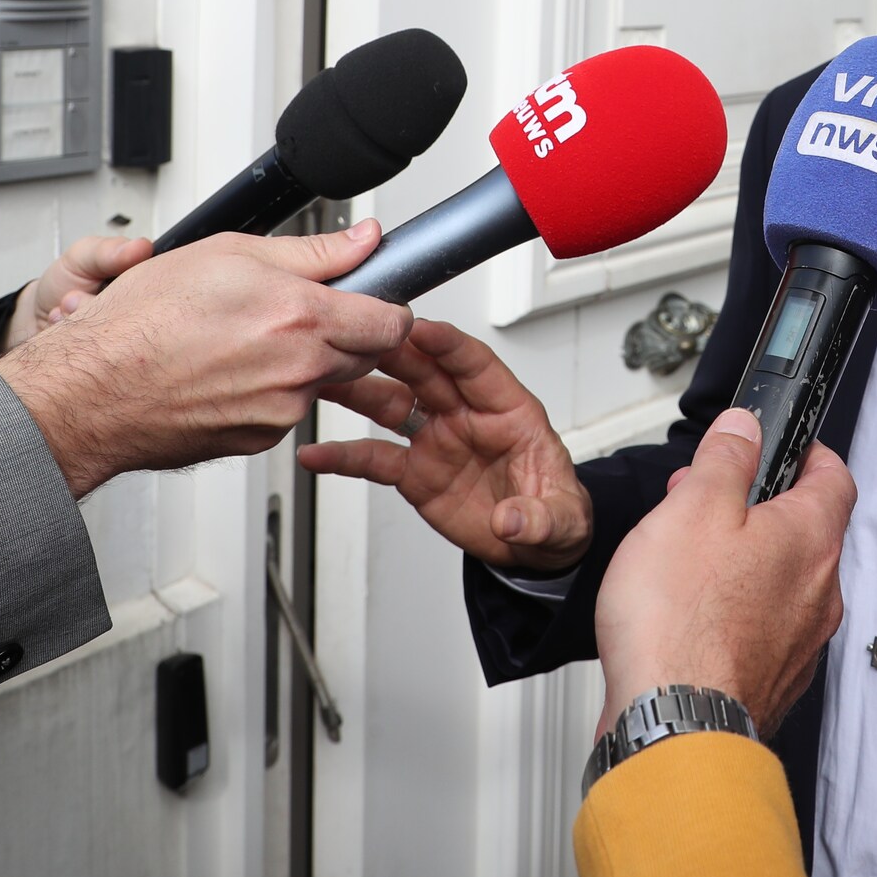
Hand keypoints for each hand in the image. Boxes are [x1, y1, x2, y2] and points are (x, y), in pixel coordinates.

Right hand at [0, 224, 412, 496]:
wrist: (91, 392)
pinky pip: (284, 409)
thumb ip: (313, 251)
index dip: (385, 306)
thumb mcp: (229, 254)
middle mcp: (299, 371)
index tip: (371, 298)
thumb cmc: (141, 323)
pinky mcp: (258, 440)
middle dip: (344, 331)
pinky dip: (268, 390)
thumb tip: (364, 240)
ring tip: (243, 339)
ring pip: (320, 381)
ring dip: (300, 361)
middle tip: (295, 311)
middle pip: (363, 353)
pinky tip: (226, 370)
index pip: (393, 322)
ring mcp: (281, 411)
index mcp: (301, 318)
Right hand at [298, 318, 594, 572]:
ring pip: (391, 403)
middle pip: (424, 372)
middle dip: (391, 352)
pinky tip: (315, 454)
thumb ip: (540, 517)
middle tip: (357, 337)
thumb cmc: (554, 512)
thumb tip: (513, 520)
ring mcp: (436, 439)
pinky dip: (343, 456)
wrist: (535, 548)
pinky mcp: (414, 472)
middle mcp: (466, 415)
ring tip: (320, 380)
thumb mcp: (561, 521)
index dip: (448, 345)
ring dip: (356, 390)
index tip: (420, 328)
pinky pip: (374, 458)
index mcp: (508, 410)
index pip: (476, 365)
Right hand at [593, 410, 854, 737]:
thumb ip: (726, 460)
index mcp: (811, 538)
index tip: (784, 443)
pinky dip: (735, 608)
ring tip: (686, 553)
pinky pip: (762, 627)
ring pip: (782, 581)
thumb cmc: (681, 624)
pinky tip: (690, 611)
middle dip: (756, 506)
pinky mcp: (771, 679)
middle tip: (708, 497)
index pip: (833, 477)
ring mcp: (800, 642)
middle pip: (803, 529)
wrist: (672, 722)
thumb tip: (744, 429)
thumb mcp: (694, 507)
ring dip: (743, 558)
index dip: (807, 452)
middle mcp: (819, 592)